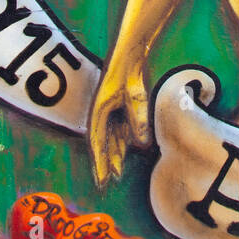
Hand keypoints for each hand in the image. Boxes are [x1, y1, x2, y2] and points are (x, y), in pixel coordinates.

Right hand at [87, 60, 150, 186]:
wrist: (129, 55)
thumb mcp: (136, 97)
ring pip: (110, 138)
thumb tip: (141, 144)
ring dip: (113, 154)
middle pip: (102, 144)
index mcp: (99, 112)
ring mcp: (108, 111)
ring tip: (116, 172)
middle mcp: (100, 114)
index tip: (100, 180)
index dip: (98, 163)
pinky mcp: (116, 107)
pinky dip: (120, 142)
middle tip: (105, 183)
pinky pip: (117, 129)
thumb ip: (138, 120)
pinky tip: (125, 151)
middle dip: (104, 163)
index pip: (97, 143)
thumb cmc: (129, 75)